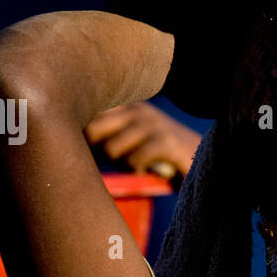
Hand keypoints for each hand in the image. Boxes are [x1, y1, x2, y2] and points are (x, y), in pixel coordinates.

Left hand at [84, 102, 201, 181]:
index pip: (84, 111)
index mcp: (125, 105)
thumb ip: (106, 137)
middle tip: (112, 162)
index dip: (78, 135)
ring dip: (119, 164)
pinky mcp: (166, 141)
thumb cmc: (159, 156)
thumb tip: (69, 147)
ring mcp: (153, 123)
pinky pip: (133, 160)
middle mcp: (137, 109)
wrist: (208, 162)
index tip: (85, 150)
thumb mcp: (132, 140)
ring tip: (133, 166)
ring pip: (111, 148)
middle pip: (91, 129)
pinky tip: (145, 171)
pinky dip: (136, 171)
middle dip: (95, 152)